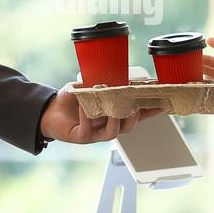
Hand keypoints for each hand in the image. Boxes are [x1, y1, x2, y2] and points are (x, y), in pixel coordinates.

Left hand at [39, 86, 165, 144]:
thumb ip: (105, 82)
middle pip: (130, 125)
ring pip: (114, 131)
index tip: (164, 101)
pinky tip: (84, 106)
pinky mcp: (82, 137)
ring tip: (111, 106)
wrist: (49, 111)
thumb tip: (120, 74)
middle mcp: (108, 126)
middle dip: (135, 113)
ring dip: (115, 118)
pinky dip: (87, 117)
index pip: (137, 113)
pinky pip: (88, 130)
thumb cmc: (72, 99)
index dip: (151, 109)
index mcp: (114, 114)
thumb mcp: (90, 86)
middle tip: (135, 99)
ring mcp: (96, 134)